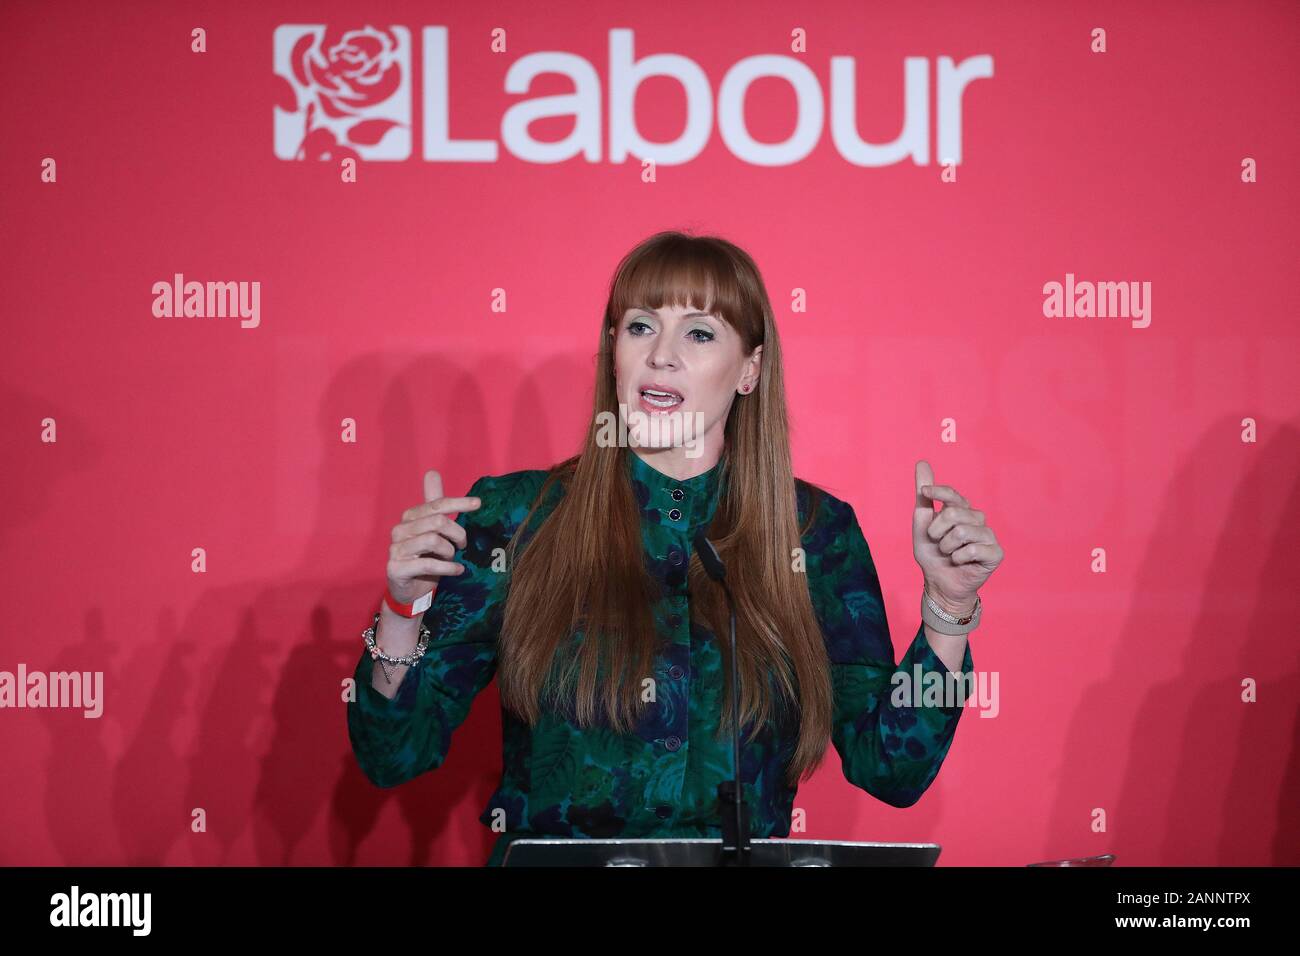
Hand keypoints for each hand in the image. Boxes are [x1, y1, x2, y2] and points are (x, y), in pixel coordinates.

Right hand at [386, 469, 481, 603]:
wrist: (410, 592)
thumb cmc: (425, 558)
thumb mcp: (433, 531)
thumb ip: (434, 504)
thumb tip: (432, 472)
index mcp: (409, 517)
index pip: (436, 504)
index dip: (458, 503)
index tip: (478, 504)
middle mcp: (399, 530)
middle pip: (438, 522)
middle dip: (457, 534)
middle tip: (462, 546)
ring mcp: (395, 549)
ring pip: (433, 540)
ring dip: (450, 552)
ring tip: (452, 558)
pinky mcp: (396, 568)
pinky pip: (428, 563)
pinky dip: (448, 568)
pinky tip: (458, 570)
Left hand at [911, 460, 1003, 614]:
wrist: (939, 583)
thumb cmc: (932, 554)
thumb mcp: (922, 524)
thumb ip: (924, 496)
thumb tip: (922, 462)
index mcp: (961, 510)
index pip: (953, 494)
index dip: (938, 491)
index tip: (925, 493)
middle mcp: (977, 519)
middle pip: (953, 514)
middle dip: (936, 532)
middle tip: (938, 544)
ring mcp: (988, 535)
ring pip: (961, 532)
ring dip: (946, 547)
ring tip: (949, 554)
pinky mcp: (995, 552)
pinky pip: (972, 549)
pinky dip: (959, 559)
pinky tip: (961, 563)